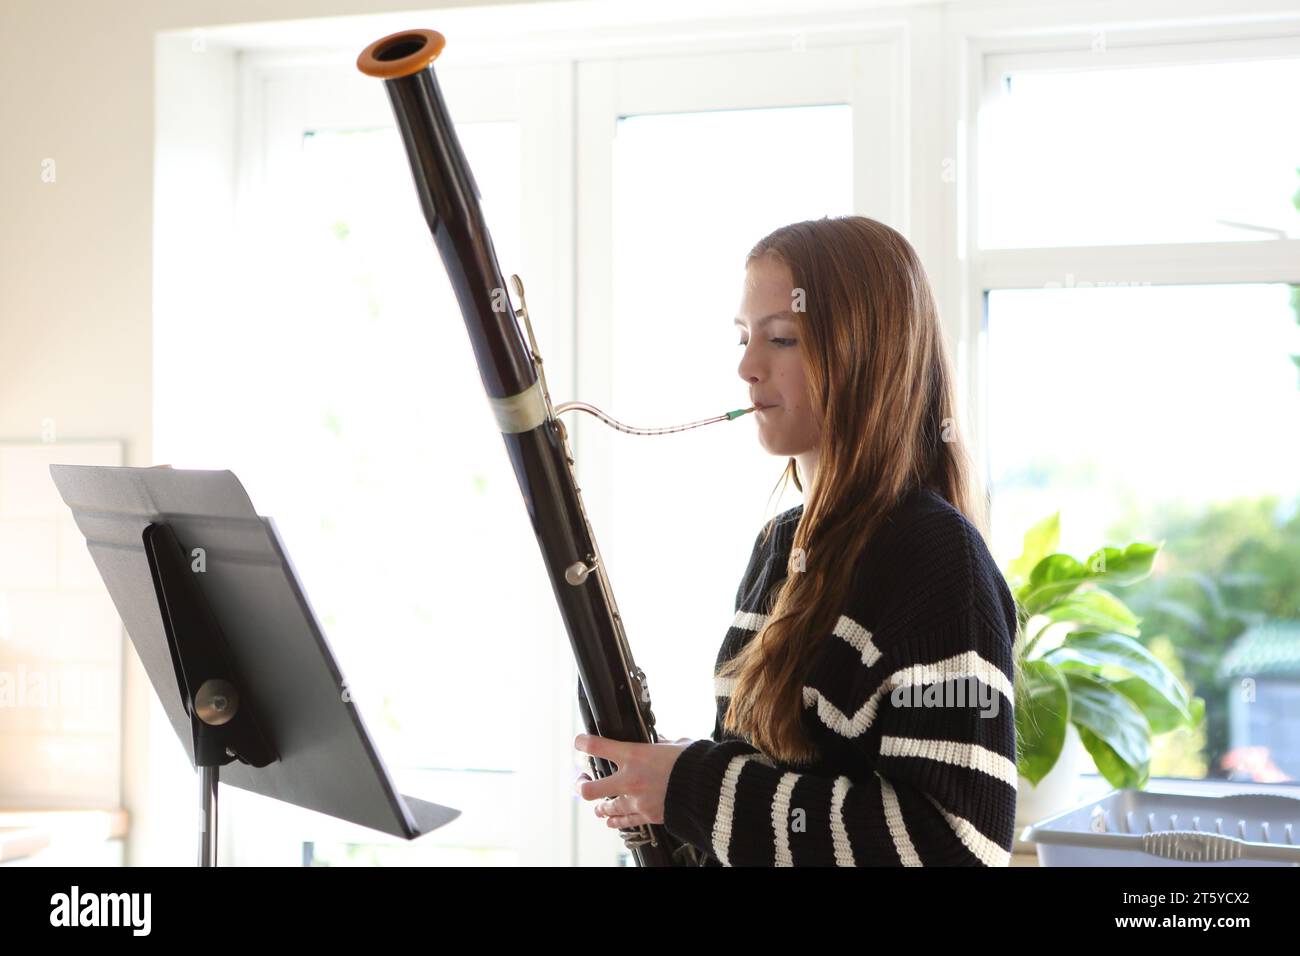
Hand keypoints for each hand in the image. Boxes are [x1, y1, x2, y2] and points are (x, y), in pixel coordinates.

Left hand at [573, 733, 692, 829]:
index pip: (597, 747)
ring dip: (600, 806)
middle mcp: (630, 779)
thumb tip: (661, 740)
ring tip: (598, 806)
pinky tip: (611, 821)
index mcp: (635, 754)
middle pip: (589, 789)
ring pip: (606, 809)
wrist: (710, 790)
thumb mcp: (677, 743)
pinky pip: (625, 822)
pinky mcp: (648, 816)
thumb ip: (664, 743)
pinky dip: (617, 821)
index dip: (582, 743)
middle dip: (581, 785)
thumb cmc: (696, 762)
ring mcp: (637, 801)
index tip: (579, 743)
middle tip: (581, 780)